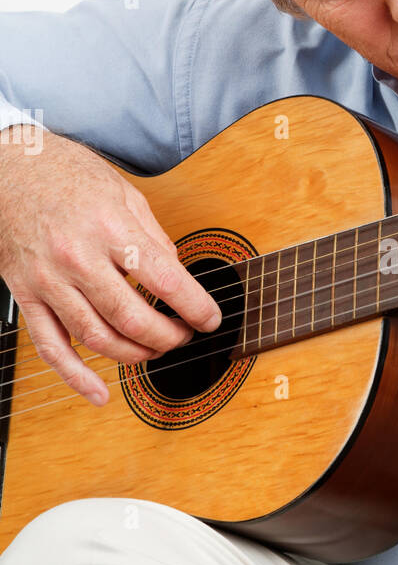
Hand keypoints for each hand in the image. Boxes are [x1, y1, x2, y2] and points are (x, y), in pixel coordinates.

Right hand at [0, 131, 220, 403]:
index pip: (163, 278)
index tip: (210, 319)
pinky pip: (51, 347)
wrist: (8, 171)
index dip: (194, 306)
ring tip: (155, 350)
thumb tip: (177, 274)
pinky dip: (76, 377)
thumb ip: (153, 236)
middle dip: (167, 337)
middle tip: (183, 336)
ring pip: (97, 338)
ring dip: (134, 354)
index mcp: (108, 226)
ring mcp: (48, 280)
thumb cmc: (68, 175)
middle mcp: (76, 257)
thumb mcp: (123, 192)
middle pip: (131, 317)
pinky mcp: (27, 297)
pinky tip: (99, 393)